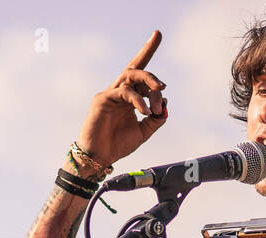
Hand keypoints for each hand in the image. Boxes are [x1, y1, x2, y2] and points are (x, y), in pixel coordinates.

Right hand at [76, 30, 167, 167]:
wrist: (100, 158)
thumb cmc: (117, 145)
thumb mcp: (143, 132)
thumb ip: (156, 119)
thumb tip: (165, 102)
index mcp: (129, 97)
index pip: (141, 74)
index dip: (149, 59)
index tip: (158, 52)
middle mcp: (120, 91)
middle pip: (135, 68)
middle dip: (150, 63)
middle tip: (163, 85)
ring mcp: (110, 94)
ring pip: (130, 75)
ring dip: (148, 80)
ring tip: (159, 91)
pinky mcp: (102, 99)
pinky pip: (124, 92)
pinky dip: (138, 100)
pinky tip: (145, 111)